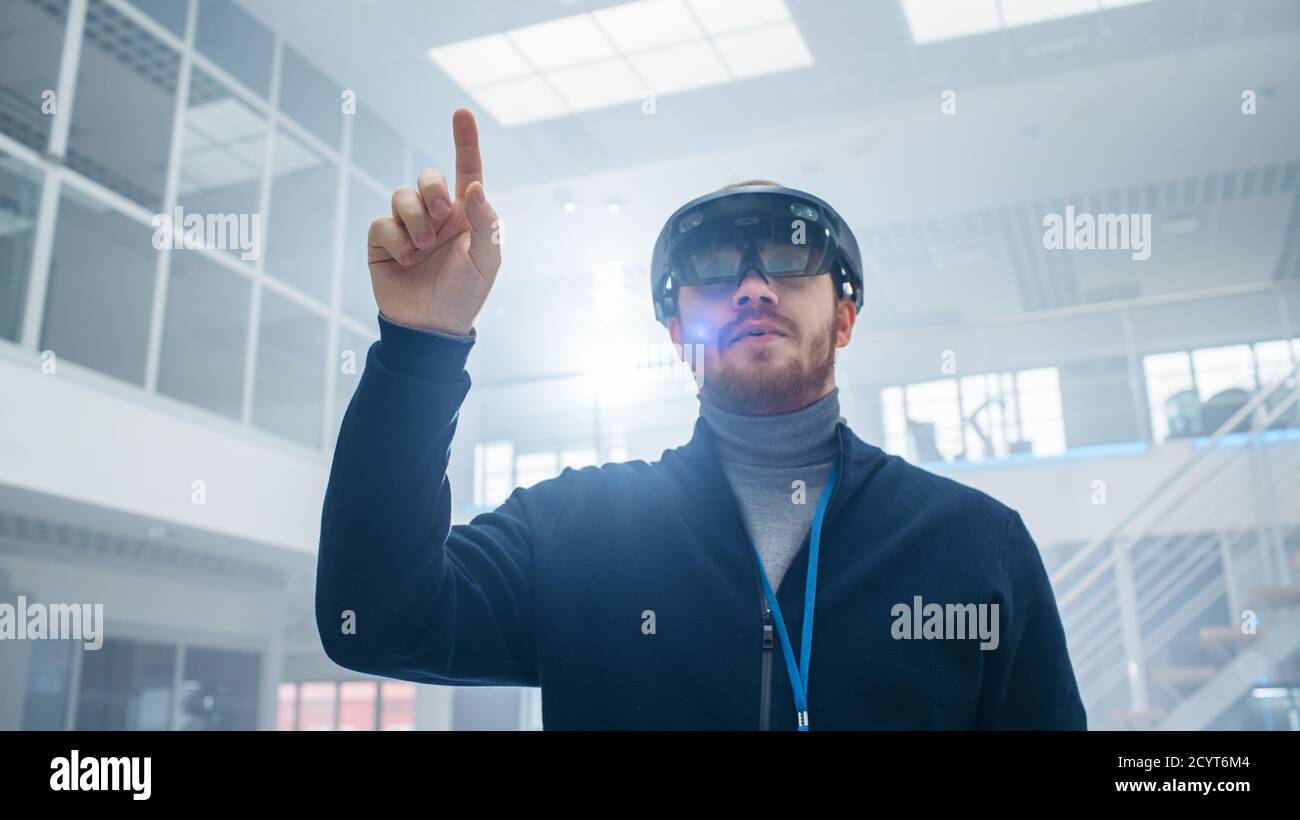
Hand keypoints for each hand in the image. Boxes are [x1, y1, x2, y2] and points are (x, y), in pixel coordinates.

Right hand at [366, 108, 500, 334]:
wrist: (431, 329)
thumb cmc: (465, 295)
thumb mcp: (487, 262)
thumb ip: (486, 224)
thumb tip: (475, 187)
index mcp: (466, 215)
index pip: (467, 169)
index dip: (464, 140)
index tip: (461, 111)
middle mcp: (436, 215)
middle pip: (429, 177)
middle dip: (433, 189)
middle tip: (442, 214)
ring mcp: (407, 227)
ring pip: (402, 195)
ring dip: (415, 218)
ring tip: (422, 248)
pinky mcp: (382, 242)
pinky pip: (382, 222)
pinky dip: (395, 238)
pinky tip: (407, 260)